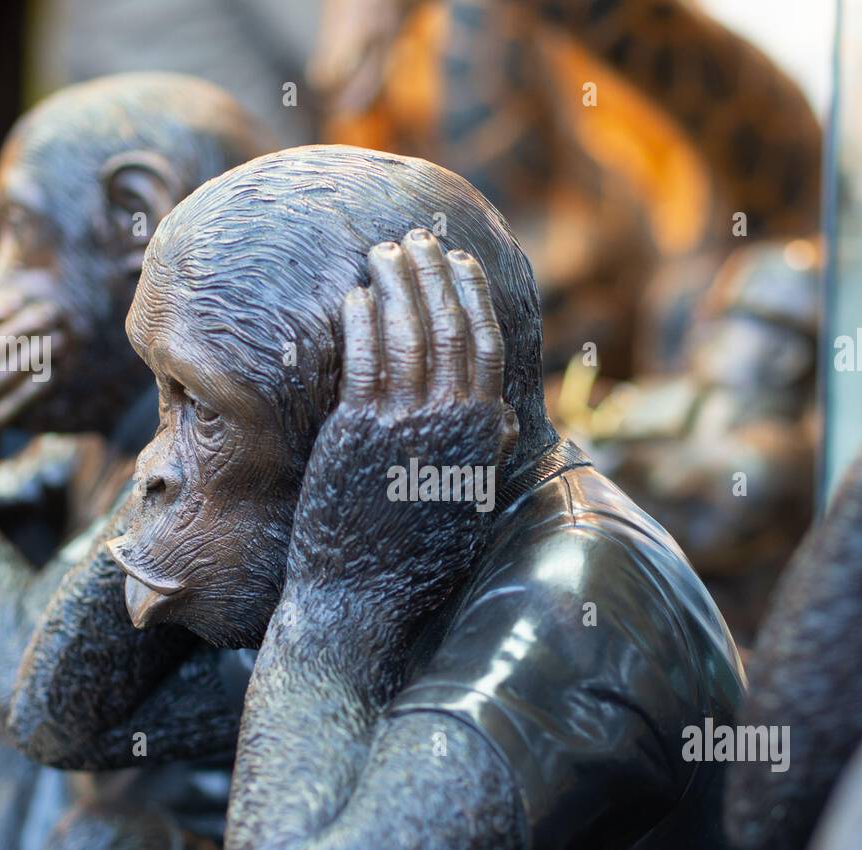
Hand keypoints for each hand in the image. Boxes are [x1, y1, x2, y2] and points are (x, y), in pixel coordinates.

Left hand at [286, 228, 517, 623]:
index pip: (486, 345)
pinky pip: (363, 359)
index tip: (459, 264)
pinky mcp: (356, 431)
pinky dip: (362, 320)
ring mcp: (403, 424)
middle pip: (448, 325)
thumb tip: (507, 422)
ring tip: (385, 250)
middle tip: (418, 237)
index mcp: (484, 434)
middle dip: (433, 273)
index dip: (472, 297)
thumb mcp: (471, 506)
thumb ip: (489, 457)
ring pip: (406, 331)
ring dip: (397, 282)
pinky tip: (355, 296)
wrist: (364, 600)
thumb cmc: (417, 559)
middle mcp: (451, 422)